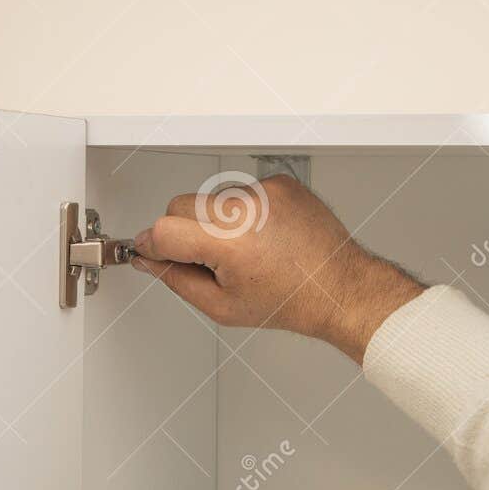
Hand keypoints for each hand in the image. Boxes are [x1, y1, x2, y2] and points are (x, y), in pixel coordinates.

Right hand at [131, 175, 425, 362]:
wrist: (338, 286)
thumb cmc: (291, 300)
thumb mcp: (222, 307)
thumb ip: (177, 280)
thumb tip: (150, 261)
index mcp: (230, 243)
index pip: (163, 230)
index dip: (152, 245)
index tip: (150, 252)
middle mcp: (246, 210)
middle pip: (179, 206)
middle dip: (181, 231)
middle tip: (204, 259)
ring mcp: (264, 191)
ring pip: (210, 198)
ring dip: (214, 221)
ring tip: (245, 251)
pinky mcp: (280, 182)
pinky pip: (240, 192)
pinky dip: (243, 213)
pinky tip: (263, 237)